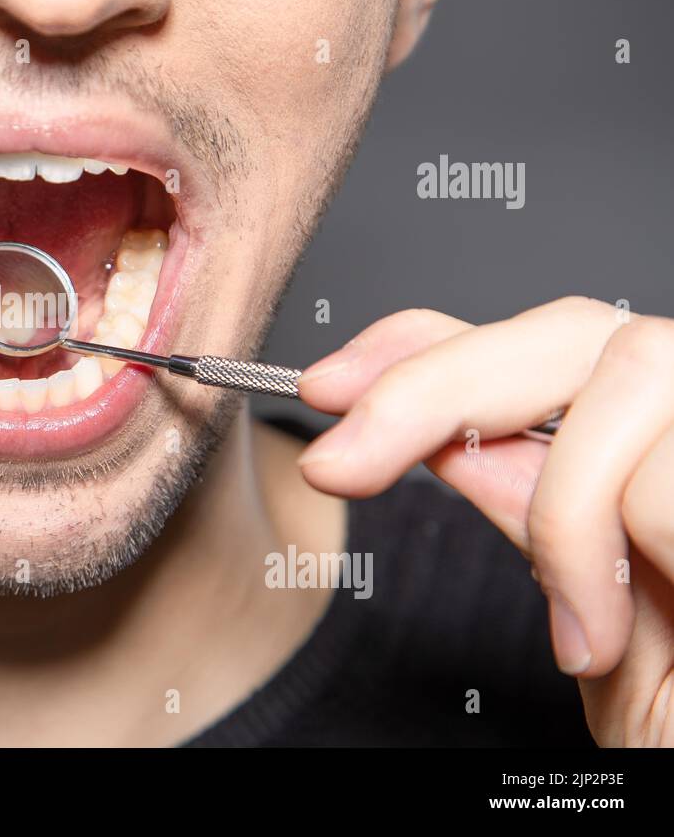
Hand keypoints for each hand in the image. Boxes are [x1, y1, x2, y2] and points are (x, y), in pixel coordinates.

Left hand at [296, 298, 673, 746]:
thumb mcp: (594, 618)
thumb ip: (536, 509)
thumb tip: (449, 435)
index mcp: (663, 447)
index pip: (540, 341)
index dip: (428, 345)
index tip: (328, 386)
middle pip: (574, 328)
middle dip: (432, 386)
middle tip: (340, 463)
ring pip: (623, 383)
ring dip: (563, 513)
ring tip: (577, 634)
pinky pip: (652, 483)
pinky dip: (598, 561)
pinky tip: (607, 639)